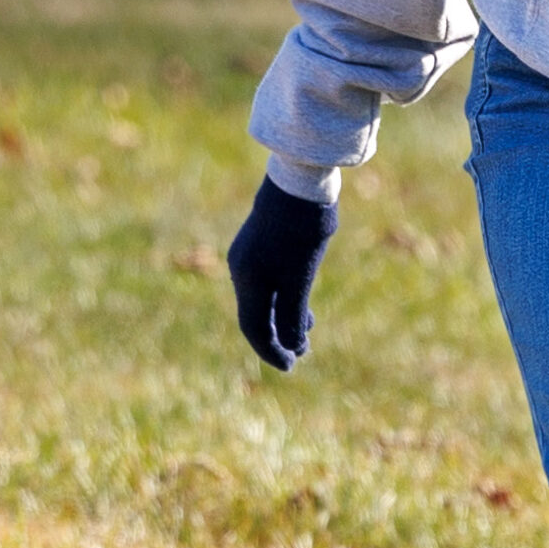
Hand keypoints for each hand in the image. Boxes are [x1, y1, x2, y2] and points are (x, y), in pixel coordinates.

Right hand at [227, 178, 338, 370]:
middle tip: (300, 352)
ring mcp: (247, 255)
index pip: (253, 328)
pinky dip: (281, 297)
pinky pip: (265, 281)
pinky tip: (301, 299)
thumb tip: (293, 346)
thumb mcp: (301, 278)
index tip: (291, 366)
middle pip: (255, 314)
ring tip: (308, 328)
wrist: (299, 181)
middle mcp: (241, 269)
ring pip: (261, 297)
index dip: (271, 351)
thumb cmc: (301, 231)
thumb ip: (294, 314)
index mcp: (248, 280)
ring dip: (282, 316)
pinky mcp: (257, 243)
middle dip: (278, 336)